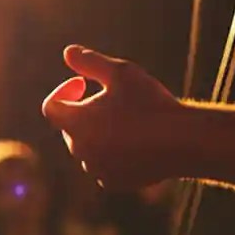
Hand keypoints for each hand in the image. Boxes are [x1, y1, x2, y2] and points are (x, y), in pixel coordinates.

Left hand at [41, 45, 182, 189]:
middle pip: (70, 128)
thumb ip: (91, 62)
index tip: (83, 84)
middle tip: (115, 99)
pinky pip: (104, 165)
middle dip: (85, 112)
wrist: (183, 141)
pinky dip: (112, 153)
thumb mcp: (121, 72)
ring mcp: (96, 170)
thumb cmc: (150, 102)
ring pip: (88, 147)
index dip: (63, 92)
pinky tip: (135, 141)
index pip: (51, 107)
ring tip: (129, 119)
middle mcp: (80, 151)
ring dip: (99, 133)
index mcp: (76, 123)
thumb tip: (68, 51)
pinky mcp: (114, 182)